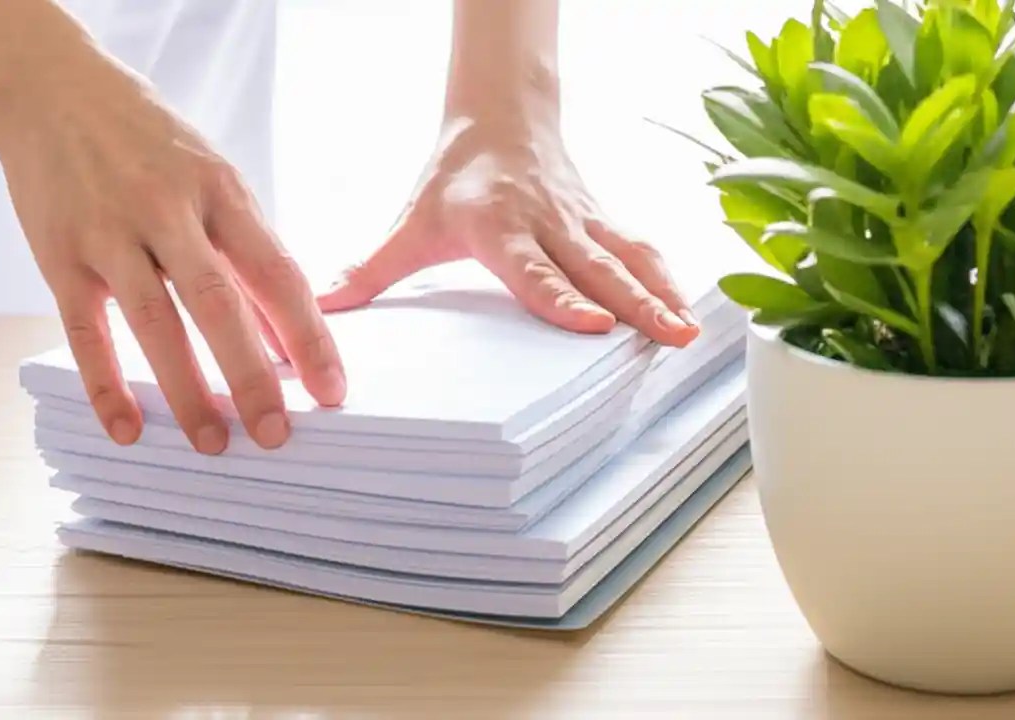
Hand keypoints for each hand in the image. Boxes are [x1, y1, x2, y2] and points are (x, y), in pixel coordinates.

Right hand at [0, 27, 345, 452]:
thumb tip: (287, 333)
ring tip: (213, 443)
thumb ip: (247, 254)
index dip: (310, 337)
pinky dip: (106, 384)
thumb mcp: (215, 181)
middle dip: (252, 375)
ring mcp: (110, 232)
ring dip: (186, 390)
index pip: (278, 274)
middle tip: (276, 434)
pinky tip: (128, 428)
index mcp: (223, 193)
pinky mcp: (59, 253)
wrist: (54, 87)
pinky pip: (86, 330)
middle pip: (218, 304)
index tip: (333, 391)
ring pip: (155, 323)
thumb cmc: (152, 143)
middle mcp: (168, 211)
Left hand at [317, 118, 700, 347]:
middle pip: (598, 267)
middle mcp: (549, 223)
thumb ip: (373, 267)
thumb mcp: (412, 220)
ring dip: (662, 293)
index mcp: (501, 226)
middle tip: (669, 334)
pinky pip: (639, 247)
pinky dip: (667, 275)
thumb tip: (324, 306)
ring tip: (690, 330)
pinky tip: (688, 308)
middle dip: (637, 303)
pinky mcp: (603, 218)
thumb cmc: (458, 175)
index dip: (564, 298)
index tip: (594, 324)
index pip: (536, 270)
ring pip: (629, 256)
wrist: (501, 118)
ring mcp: (583, 220)